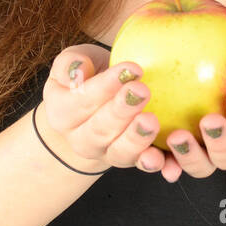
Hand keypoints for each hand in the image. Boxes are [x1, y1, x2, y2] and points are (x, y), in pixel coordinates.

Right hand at [37, 44, 164, 174]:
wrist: (100, 104)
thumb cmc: (91, 74)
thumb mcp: (77, 60)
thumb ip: (70, 62)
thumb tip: (78, 72)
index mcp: (61, 113)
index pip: (79, 101)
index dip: (105, 86)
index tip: (131, 68)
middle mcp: (80, 140)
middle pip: (98, 130)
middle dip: (121, 111)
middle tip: (142, 91)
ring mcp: (106, 153)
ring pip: (119, 152)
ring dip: (137, 138)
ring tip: (152, 121)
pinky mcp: (131, 160)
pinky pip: (142, 166)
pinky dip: (153, 162)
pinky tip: (164, 157)